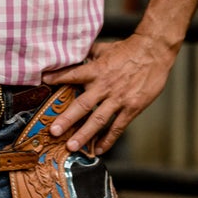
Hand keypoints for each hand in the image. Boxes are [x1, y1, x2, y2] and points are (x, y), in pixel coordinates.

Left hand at [42, 32, 178, 155]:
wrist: (155, 51)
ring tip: (71, 146)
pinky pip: (118, 126)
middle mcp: (105, 86)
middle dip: (67, 119)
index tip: (43, 81)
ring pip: (99, 120)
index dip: (57, 78)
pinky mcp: (133, 107)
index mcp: (96, 70)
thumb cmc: (127, 49)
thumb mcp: (102, 49)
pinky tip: (98, 149)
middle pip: (83, 105)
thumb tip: (68, 53)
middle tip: (54, 131)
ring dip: (84, 134)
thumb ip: (85, 55)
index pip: (73, 75)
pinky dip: (108, 139)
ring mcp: (119, 99)